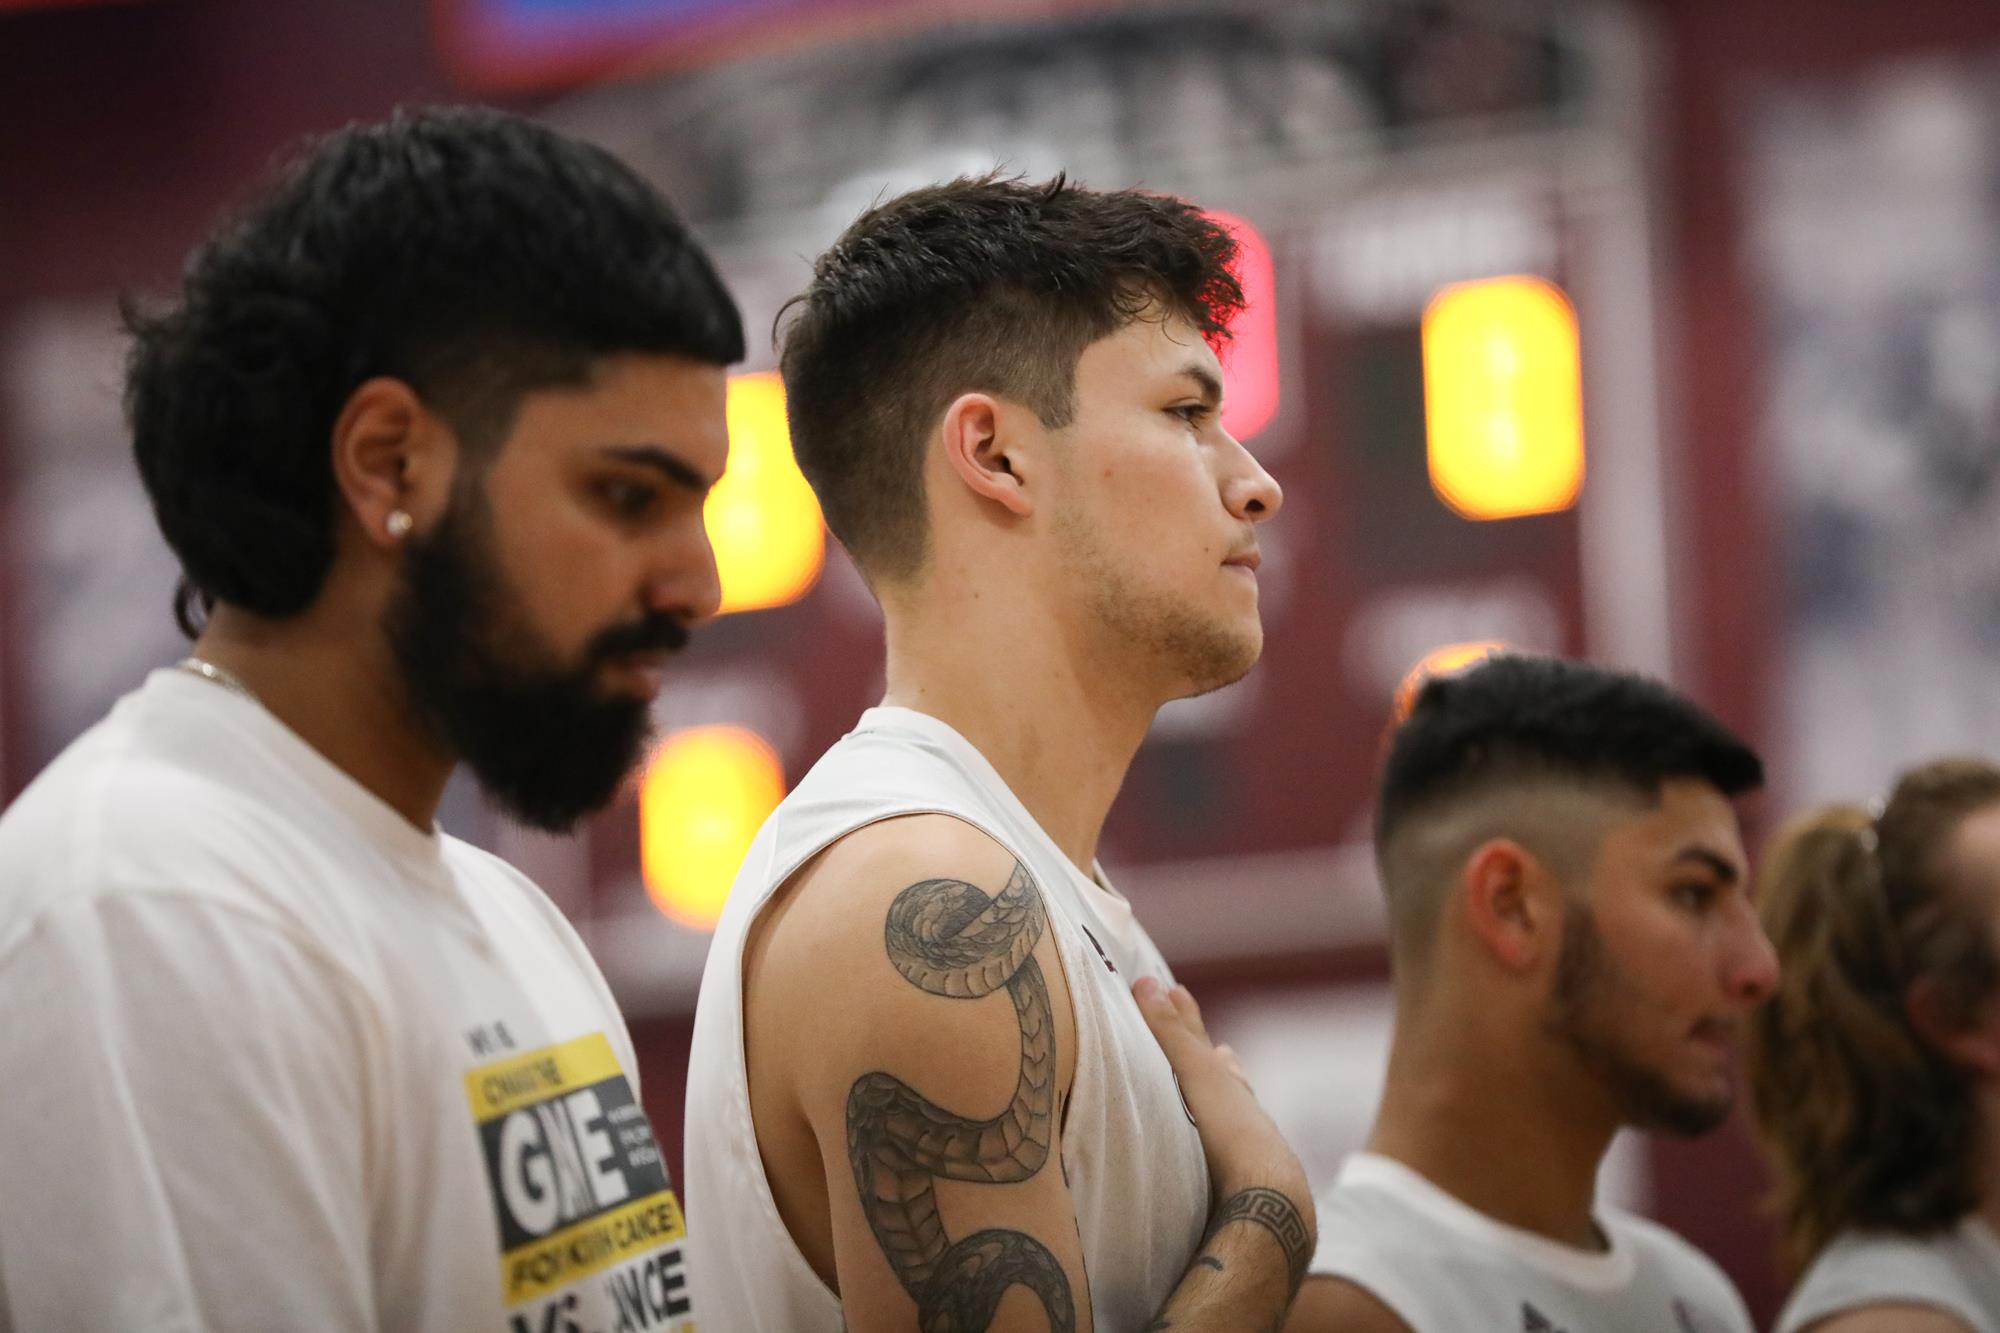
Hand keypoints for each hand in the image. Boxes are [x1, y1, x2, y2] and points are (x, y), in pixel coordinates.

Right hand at [1132, 976, 1310, 1209]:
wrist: (1263, 1193)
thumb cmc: (1228, 1126)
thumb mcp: (1193, 1070)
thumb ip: (1170, 1032)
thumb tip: (1147, 982)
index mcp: (1224, 1078)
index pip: (1199, 1040)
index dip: (1184, 1016)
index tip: (1177, 991)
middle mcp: (1237, 1103)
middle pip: (1220, 1070)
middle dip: (1207, 1050)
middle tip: (1208, 1033)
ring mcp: (1242, 1138)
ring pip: (1229, 1102)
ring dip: (1220, 1087)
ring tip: (1225, 1069)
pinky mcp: (1238, 1171)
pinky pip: (1227, 1137)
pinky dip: (1221, 1125)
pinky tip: (1221, 1135)